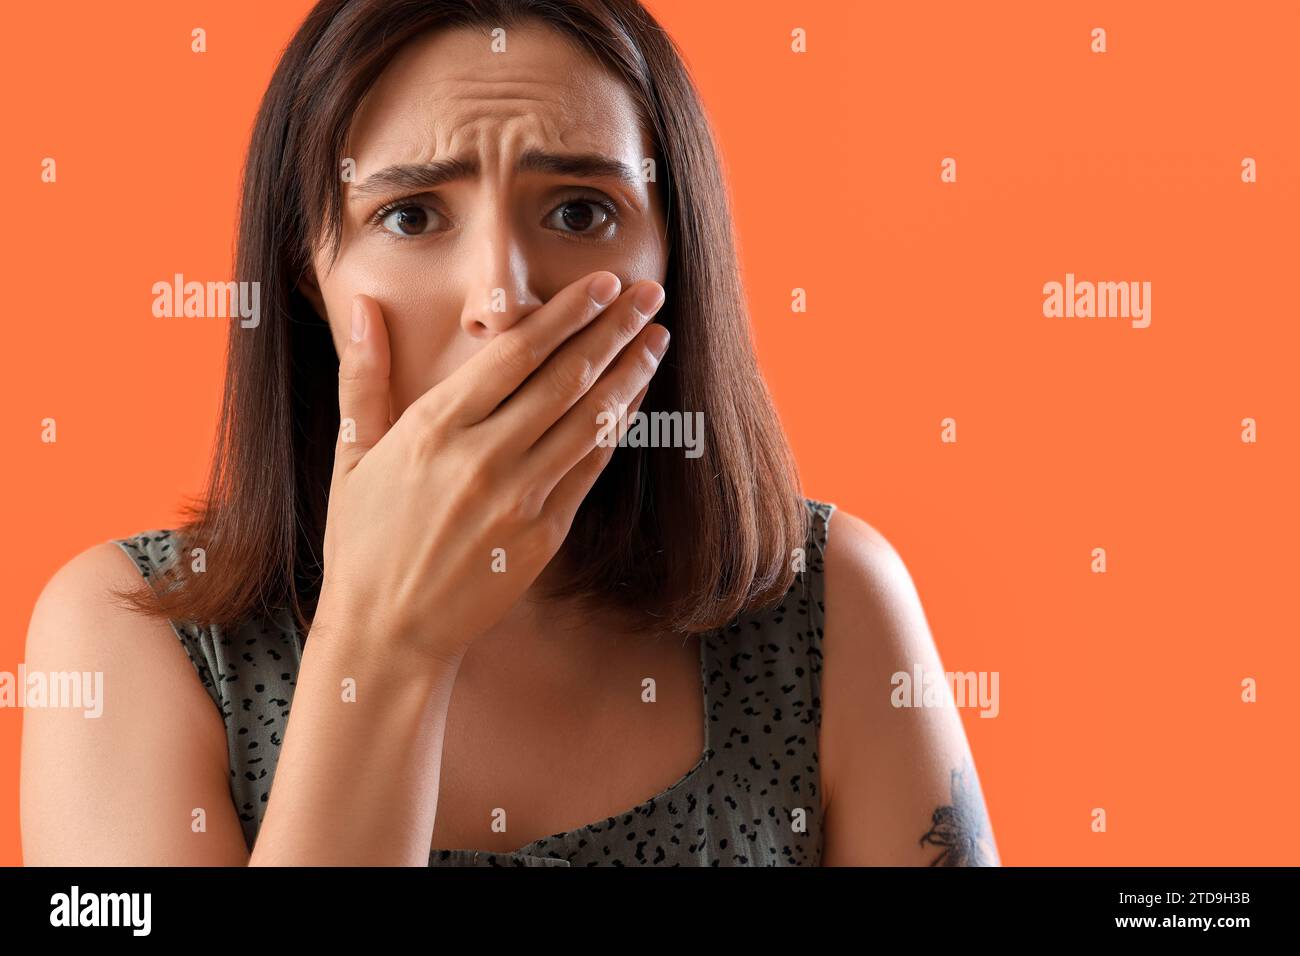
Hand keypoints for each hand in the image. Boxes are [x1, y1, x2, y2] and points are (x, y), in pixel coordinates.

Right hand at [314, 271, 668, 665]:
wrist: (387, 631)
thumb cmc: (363, 539)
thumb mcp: (351, 453)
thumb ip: (362, 375)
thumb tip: (360, 306)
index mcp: (433, 429)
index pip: (515, 354)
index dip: (566, 313)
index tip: (600, 283)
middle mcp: (483, 459)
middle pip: (565, 378)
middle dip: (612, 328)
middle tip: (647, 292)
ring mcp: (519, 499)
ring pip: (588, 421)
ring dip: (630, 373)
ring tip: (656, 335)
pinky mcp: (544, 535)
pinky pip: (591, 469)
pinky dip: (618, 428)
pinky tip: (637, 398)